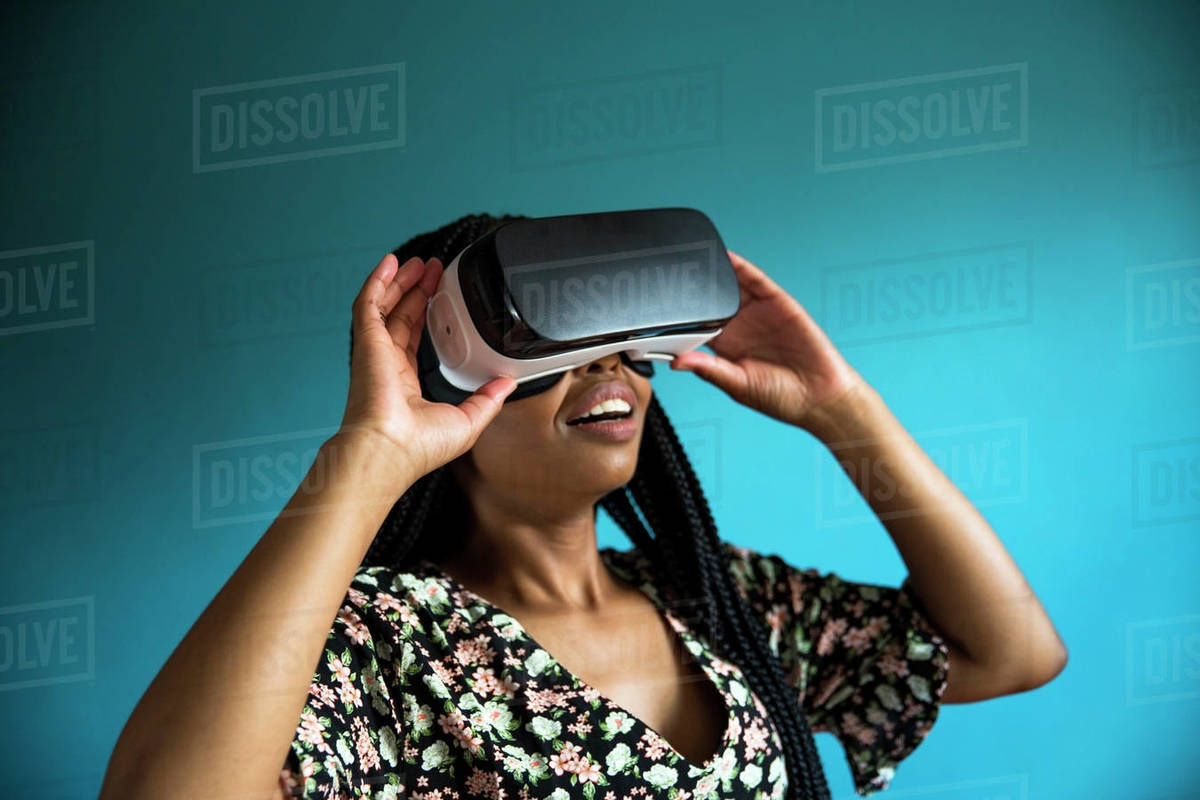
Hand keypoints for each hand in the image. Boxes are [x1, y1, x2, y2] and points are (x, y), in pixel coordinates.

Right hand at [339, 253, 516, 488]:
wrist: (389, 449)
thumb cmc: (417, 447)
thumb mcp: (467, 422)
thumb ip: (488, 400)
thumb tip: (506, 383)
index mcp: (405, 383)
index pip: (414, 339)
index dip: (426, 315)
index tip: (440, 296)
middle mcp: (386, 365)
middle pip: (401, 317)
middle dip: (417, 291)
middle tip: (434, 270)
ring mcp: (374, 352)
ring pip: (385, 306)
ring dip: (401, 281)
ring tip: (419, 262)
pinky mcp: (367, 342)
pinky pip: (369, 304)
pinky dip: (378, 282)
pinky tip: (391, 264)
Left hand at [669, 249, 865, 431]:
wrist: (820, 397)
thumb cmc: (781, 398)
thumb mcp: (738, 386)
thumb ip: (709, 370)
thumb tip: (677, 362)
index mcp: (726, 348)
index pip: (696, 325)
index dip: (679, 314)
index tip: (656, 304)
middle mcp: (741, 327)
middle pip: (711, 300)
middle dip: (693, 287)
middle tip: (670, 272)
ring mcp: (760, 314)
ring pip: (731, 286)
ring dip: (714, 272)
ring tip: (693, 256)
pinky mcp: (779, 305)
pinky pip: (757, 282)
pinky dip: (742, 268)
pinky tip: (727, 257)